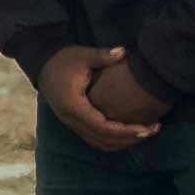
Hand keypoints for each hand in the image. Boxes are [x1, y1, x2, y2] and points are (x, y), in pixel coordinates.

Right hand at [37, 44, 160, 153]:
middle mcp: (71, 119)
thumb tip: (123, 52)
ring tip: (144, 134)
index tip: (145, 127)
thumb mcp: (83, 55)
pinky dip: (112, 140)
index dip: (125, 130)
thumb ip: (103, 56)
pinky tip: (128, 134)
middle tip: (151, 131)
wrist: (43, 65)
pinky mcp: (74, 123)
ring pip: (99, 143)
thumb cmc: (64, 59)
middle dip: (129, 138)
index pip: (102, 127)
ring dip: (122, 142)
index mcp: (73, 105)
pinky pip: (95, 139)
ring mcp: (71, 123)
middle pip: (103, 139)